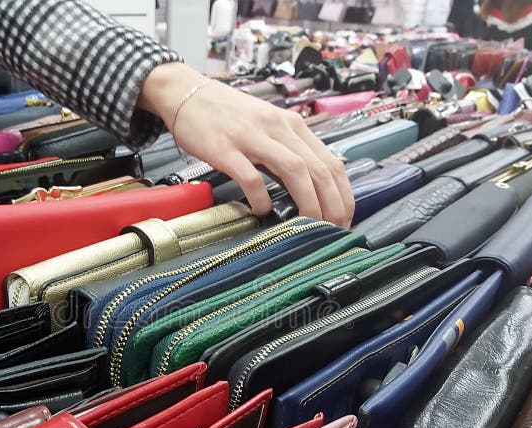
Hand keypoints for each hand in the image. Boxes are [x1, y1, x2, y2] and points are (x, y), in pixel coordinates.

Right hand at [137, 62, 354, 226]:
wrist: (187, 94)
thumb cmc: (227, 115)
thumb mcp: (267, 125)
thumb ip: (288, 150)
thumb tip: (309, 186)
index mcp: (292, 125)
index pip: (331, 162)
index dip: (343, 194)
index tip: (345, 217)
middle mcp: (278, 128)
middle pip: (319, 169)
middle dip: (332, 204)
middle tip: (334, 229)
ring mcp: (252, 138)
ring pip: (295, 171)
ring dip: (308, 203)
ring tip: (310, 225)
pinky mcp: (226, 149)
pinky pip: (251, 177)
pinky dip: (261, 198)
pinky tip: (261, 211)